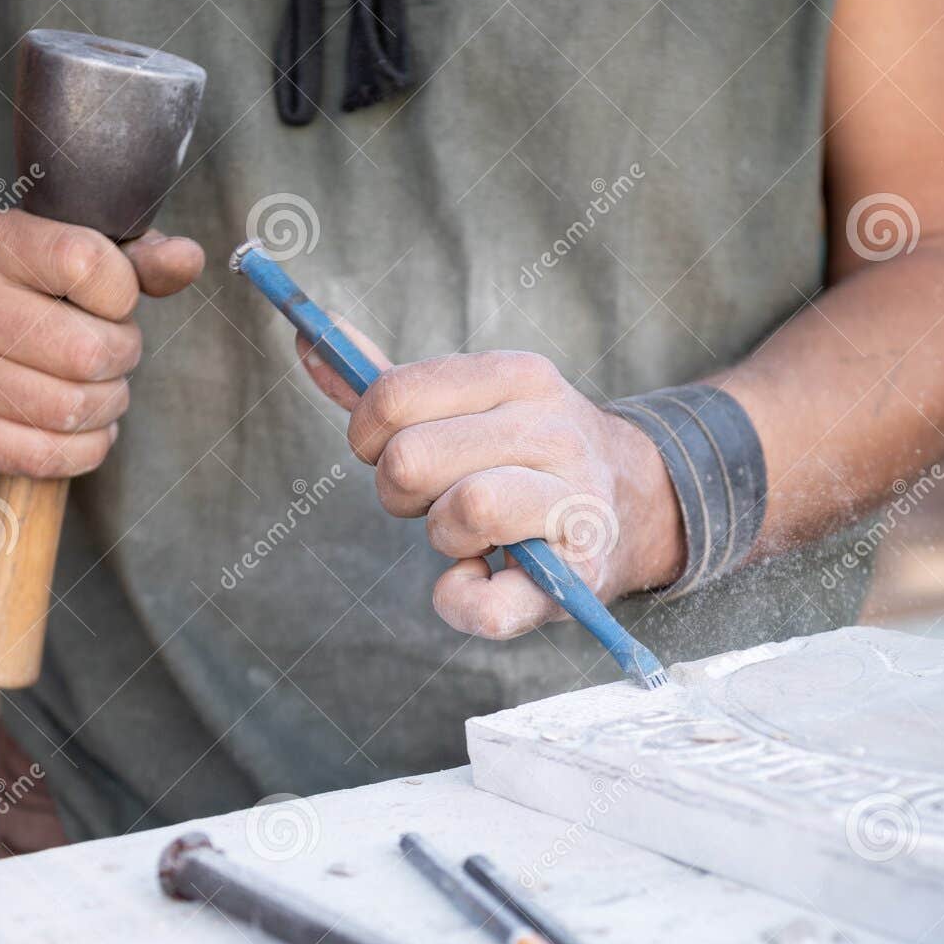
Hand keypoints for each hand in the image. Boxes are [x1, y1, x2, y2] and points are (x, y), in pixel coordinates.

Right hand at [0, 210, 204, 476]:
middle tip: (111, 354)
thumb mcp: (71, 257)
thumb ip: (136, 259)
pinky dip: (86, 447)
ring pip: (74, 409)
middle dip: (122, 358)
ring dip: (108, 406)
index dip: (122, 293)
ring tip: (96, 389)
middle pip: (88, 352)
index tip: (112, 302)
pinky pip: (52, 455)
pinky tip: (80, 427)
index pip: (86, 263)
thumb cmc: (23, 295)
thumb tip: (187, 259)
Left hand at [299, 330, 684, 638]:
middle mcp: (552, 429)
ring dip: (443, 539)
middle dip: (401, 492)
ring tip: (473, 535)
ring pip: (462, 513)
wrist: (634, 506)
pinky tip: (482, 580)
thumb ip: (390, 385)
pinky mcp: (579, 577)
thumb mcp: (470, 408)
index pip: (391, 396)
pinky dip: (463, 603)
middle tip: (436, 499)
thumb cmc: (524, 458)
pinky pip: (486, 604)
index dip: (367, 435)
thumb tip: (308, 338)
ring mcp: (573, 503)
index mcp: (517, 375)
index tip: (390, 451)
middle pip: (410, 460)